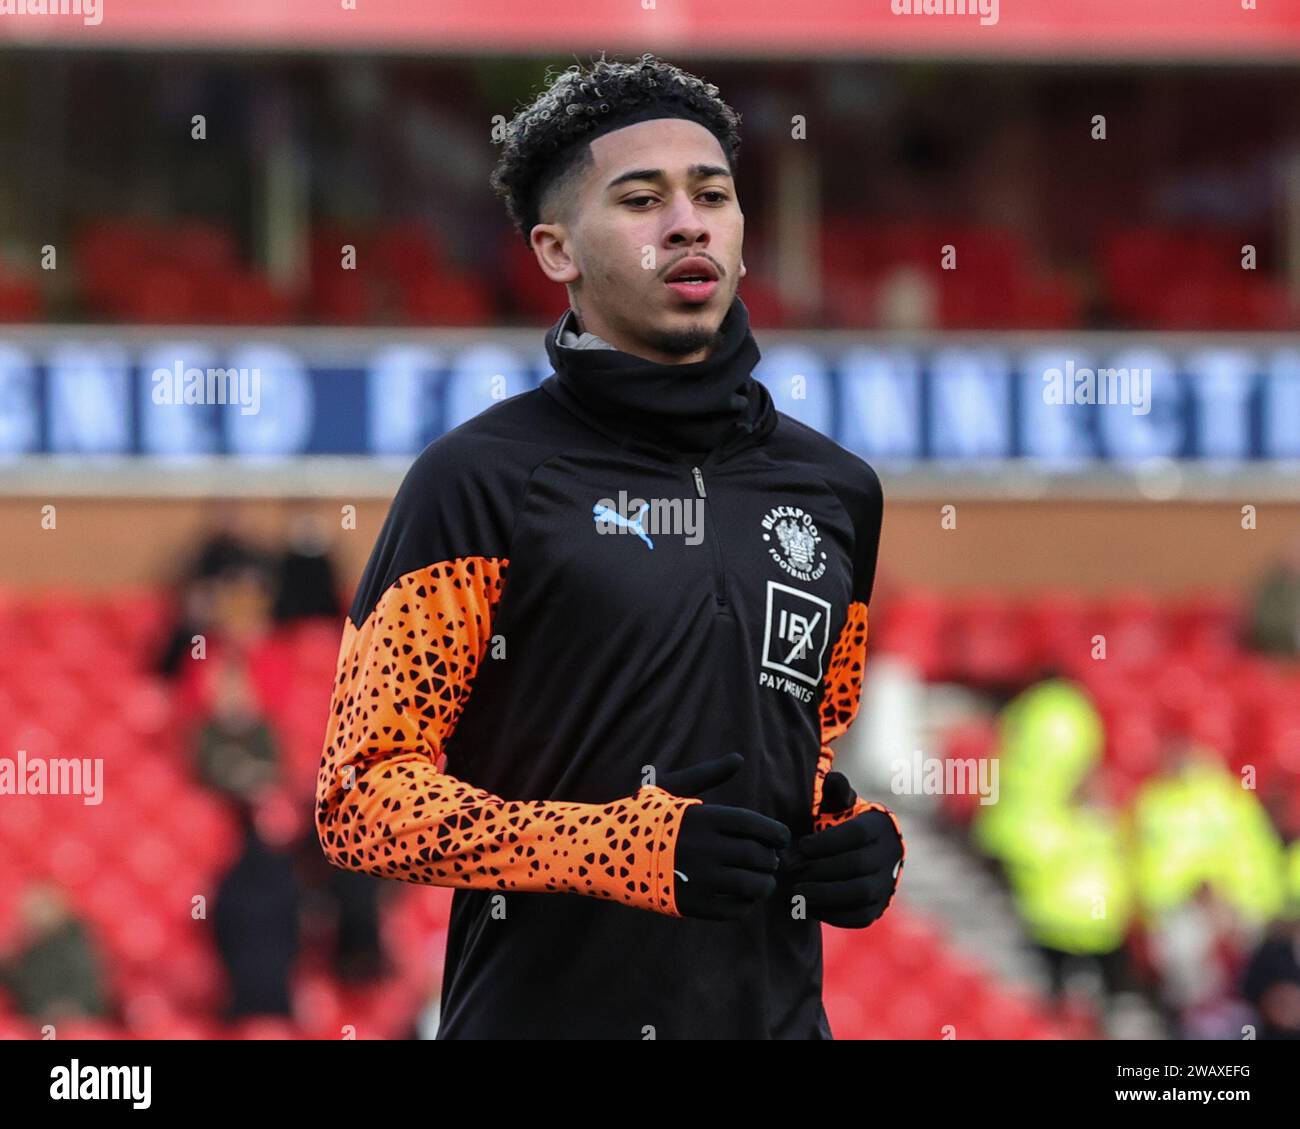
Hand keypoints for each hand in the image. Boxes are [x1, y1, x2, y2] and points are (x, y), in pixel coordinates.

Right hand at [657, 753, 790, 921]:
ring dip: (765, 884)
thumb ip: (707, 774)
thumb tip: (738, 758)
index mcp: (704, 818)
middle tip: (771, 861)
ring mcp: (699, 879)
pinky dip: (747, 904)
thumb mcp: (669, 787)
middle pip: (758, 856)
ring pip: (752, 885)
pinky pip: (734, 909)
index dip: (777, 833)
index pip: (757, 826)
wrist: (604, 852)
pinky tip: (744, 897)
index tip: (781, 839)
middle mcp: (705, 848)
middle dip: (771, 859)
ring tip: (763, 881)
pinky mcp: (693, 905)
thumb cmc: (642, 818)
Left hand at [780, 771, 902, 928]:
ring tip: (797, 892)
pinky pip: (859, 917)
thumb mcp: (840, 804)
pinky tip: (808, 907)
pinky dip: (833, 914)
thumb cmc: (843, 824)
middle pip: (856, 865)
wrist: (866, 853)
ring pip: (859, 893)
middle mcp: (889, 856)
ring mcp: (887, 884)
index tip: (802, 845)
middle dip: (820, 869)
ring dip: (824, 894)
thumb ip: (835, 790)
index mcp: (878, 827)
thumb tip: (834, 780)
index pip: (856, 835)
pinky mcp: (879, 908)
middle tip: (792, 871)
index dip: (827, 842)